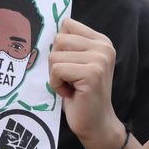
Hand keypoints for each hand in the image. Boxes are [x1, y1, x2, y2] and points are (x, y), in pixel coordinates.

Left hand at [48, 18, 122, 148]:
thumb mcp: (76, 63)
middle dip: (56, 62)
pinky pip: (56, 70)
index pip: (67, 24)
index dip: (60, 46)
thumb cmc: (80, 94)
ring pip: (55, 56)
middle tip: (70, 79)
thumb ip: (68, 45)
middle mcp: (104, 47)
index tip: (71, 65)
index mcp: (101, 41)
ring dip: (56, 75)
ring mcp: (100, 59)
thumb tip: (45, 30)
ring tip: (71, 86)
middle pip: (59, 39)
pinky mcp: (92, 73)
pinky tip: (70, 93)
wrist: (96, 123)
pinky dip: (57, 85)